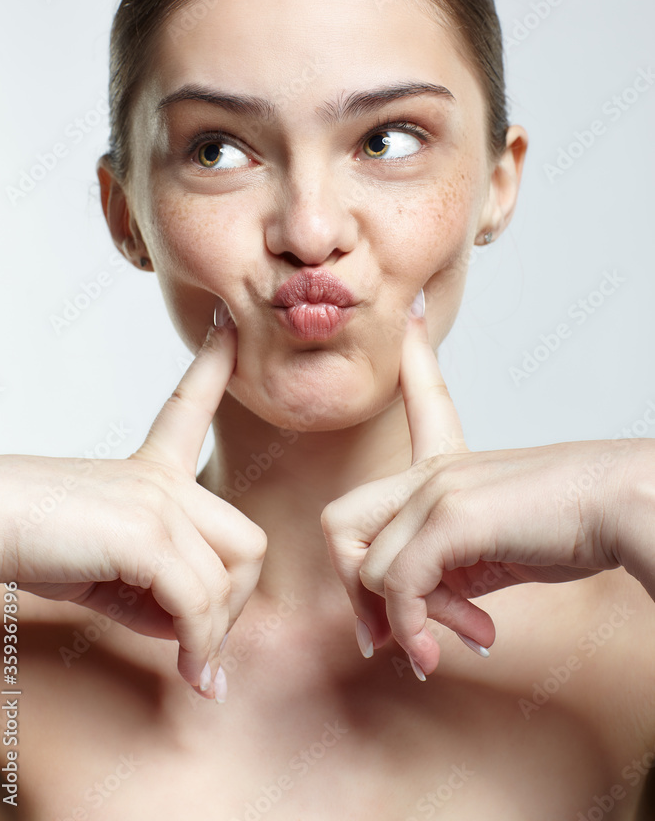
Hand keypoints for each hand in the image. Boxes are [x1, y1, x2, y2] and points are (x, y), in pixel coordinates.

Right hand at [0, 312, 266, 698]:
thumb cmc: (30, 542)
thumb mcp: (103, 570)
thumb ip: (155, 593)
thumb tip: (199, 639)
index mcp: (150, 467)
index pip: (191, 405)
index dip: (213, 364)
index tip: (226, 325)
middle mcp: (163, 478)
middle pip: (248, 540)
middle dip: (235, 599)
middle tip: (202, 636)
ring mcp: (159, 502)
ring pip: (231, 577)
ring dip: (216, 631)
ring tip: (191, 660)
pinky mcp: (146, 534)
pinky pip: (200, 603)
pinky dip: (201, 648)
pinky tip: (193, 674)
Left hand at [321, 308, 635, 675]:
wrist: (625, 509)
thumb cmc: (576, 528)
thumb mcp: (496, 549)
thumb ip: (445, 573)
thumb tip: (398, 626)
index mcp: (449, 462)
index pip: (419, 399)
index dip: (411, 359)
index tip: (414, 317)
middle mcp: (431, 470)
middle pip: (339, 520)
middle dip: (350, 588)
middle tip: (382, 633)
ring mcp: (435, 488)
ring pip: (364, 568)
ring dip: (403, 624)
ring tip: (450, 641)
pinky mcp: (448, 515)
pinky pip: (396, 586)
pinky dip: (415, 629)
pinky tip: (454, 645)